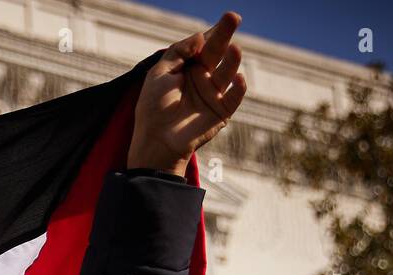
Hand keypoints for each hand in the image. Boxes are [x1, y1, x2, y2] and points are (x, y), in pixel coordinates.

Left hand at [127, 11, 246, 176]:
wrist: (155, 140)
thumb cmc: (153, 106)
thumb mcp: (159, 73)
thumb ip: (178, 52)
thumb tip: (200, 36)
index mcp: (189, 66)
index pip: (205, 44)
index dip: (214, 31)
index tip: (225, 17)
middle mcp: (204, 77)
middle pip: (217, 51)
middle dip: (225, 34)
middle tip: (233, 18)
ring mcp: (214, 93)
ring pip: (228, 71)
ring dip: (233, 60)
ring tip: (233, 48)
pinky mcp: (221, 111)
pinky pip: (234, 97)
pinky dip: (239, 88)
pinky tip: (238, 77)